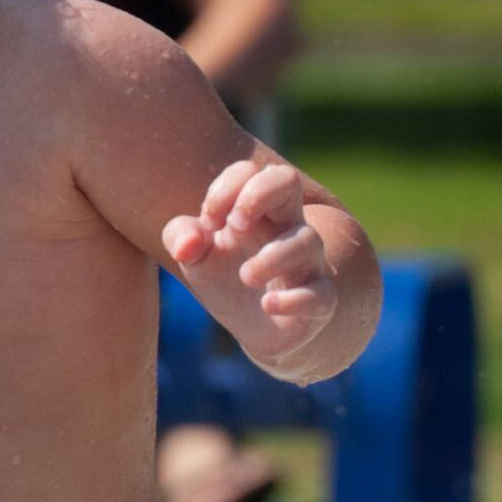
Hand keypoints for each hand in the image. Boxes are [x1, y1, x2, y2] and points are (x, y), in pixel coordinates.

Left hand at [160, 155, 353, 381]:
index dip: (226, 189)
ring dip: (271, 257)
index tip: (209, 222)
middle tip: (235, 226)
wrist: (252, 329)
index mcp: (258, 210)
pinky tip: (268, 305)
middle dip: (258, 194)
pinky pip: (320, 294)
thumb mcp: (195, 257)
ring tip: (246, 276)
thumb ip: (180, 237)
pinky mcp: (318, 302)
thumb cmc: (226, 279)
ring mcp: (308, 263)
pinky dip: (294, 300)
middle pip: (287, 180)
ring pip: (307, 240)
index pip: (250, 173)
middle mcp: (287, 228)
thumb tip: (187, 244)